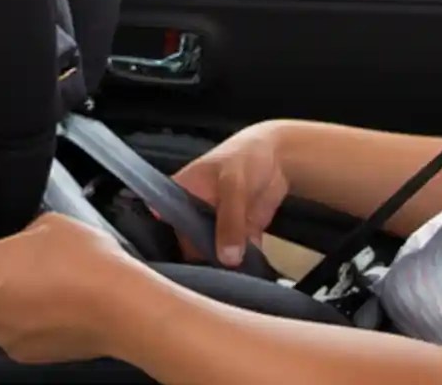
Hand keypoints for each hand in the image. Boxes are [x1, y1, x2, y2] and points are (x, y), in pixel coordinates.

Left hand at [0, 212, 143, 363]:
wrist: (120, 306)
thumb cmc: (86, 259)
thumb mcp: (50, 224)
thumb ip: (19, 235)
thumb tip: (10, 248)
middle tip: (27, 265)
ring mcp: (2, 335)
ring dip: (12, 302)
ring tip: (51, 288)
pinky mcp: (23, 355)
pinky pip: (16, 333)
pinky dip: (30, 324)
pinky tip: (59, 309)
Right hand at [172, 120, 290, 267]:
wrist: (280, 157)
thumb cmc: (245, 159)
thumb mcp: (233, 185)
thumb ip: (229, 222)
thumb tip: (227, 260)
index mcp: (181, 193)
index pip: (163, 220)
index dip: (160, 241)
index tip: (168, 266)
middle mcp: (193, 212)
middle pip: (188, 243)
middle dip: (197, 260)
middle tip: (203, 281)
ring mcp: (215, 225)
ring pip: (211, 252)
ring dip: (220, 266)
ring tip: (225, 283)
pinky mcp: (237, 235)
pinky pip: (235, 256)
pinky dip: (241, 265)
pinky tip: (245, 277)